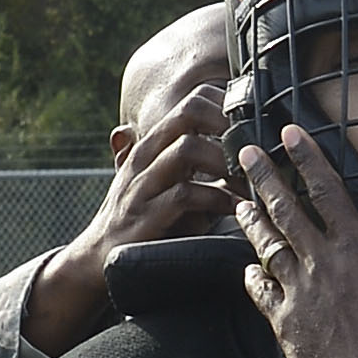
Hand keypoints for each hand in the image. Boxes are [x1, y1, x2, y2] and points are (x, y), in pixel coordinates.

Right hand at [24, 85, 234, 353]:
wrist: (100, 256)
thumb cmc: (146, 218)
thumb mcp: (168, 182)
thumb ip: (189, 161)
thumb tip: (230, 142)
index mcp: (154, 143)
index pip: (191, 101)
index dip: (227, 107)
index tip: (256, 127)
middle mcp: (146, 155)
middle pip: (188, 112)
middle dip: (228, 125)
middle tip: (256, 149)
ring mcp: (144, 183)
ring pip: (187, 149)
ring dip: (226, 163)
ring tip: (250, 181)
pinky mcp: (147, 215)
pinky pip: (186, 195)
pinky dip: (217, 200)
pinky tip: (238, 209)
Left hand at [234, 127, 357, 357]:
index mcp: (356, 248)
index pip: (327, 191)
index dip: (307, 158)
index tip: (288, 133)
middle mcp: (321, 262)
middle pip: (285, 210)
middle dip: (264, 177)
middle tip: (244, 154)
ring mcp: (298, 291)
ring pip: (267, 246)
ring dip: (252, 222)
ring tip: (238, 202)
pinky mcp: (285, 322)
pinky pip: (262, 293)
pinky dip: (253, 279)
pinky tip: (246, 269)